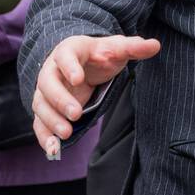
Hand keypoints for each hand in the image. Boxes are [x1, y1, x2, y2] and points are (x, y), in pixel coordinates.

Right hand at [31, 34, 160, 154]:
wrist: (85, 63)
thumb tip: (155, 45)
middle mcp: (52, 70)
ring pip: (41, 104)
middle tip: (76, 114)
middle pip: (47, 83)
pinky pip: (39, 122)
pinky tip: (54, 149)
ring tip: (66, 134)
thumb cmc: (101, 55)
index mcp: (69, 51)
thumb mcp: (117, 49)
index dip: (70, 67)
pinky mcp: (47, 108)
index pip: (65, 56)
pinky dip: (44, 136)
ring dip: (51, 120)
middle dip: (60, 99)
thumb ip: (133, 48)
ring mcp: (46, 90)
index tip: (79, 79)